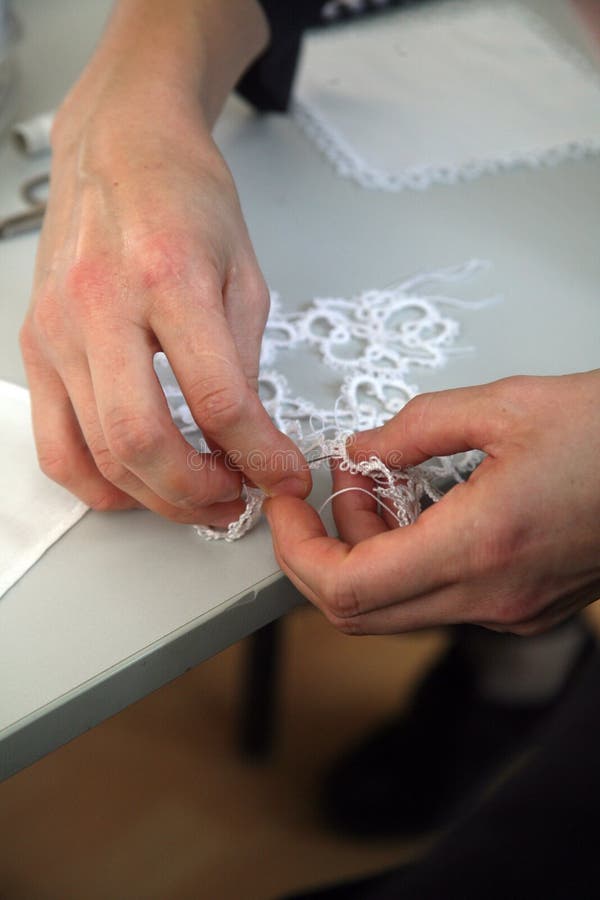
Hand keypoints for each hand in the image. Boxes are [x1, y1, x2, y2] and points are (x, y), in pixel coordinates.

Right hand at [20, 12, 309, 525]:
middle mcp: (100, 306)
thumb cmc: (185, 198)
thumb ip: (243, 362)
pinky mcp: (35, 348)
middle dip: (199, 493)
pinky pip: (55, 444)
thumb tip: (247, 441)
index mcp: (170, 277)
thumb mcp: (243, 273)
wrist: (118, 149)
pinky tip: (138, 483)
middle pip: (142, 441)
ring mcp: (56, 332)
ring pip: (98, 455)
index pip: (218, 398)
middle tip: (235, 499)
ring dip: (156, 496)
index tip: (284, 476)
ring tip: (198, 497)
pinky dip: (98, 482)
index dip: (260, 456)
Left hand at [265, 372, 599, 635]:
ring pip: (395, 608)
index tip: (284, 510)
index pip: (346, 589)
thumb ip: (414, 428)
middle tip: (338, 487)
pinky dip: (407, 560)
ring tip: (385, 483)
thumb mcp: (503, 405)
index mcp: (479, 545)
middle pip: (358, 612)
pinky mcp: (520, 606)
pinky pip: (436, 600)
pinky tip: (424, 507)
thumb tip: (363, 451)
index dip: (296, 552)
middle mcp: (490, 595)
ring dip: (368, 551)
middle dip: (325, 549)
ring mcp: (507, 610)